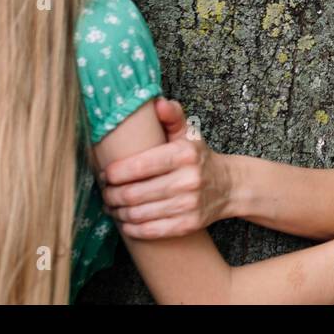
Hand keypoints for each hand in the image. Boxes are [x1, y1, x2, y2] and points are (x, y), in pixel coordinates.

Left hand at [100, 97, 233, 237]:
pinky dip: (131, 228)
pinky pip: (149, 231)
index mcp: (185, 154)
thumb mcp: (188, 134)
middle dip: (111, 195)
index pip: (138, 166)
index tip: (104, 174)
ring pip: (138, 214)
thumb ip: (171, 117)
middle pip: (133, 193)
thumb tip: (158, 103)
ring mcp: (188, 205)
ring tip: (112, 206)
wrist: (229, 186)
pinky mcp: (187, 225)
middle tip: (105, 192)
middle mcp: (188, 180)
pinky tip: (125, 221)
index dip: (113, 173)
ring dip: (118, 212)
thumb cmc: (199, 158)